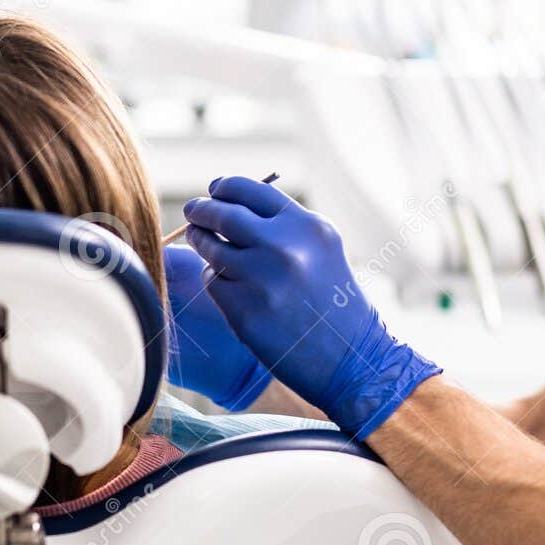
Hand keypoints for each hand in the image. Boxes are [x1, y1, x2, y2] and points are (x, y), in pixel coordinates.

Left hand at [183, 176, 439, 438]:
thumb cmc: (333, 299)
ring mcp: (261, 279)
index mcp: (305, 226)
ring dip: (202, 242)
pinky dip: (216, 280)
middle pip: (222, 214)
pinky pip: (213, 282)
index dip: (225, 187)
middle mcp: (283, 247)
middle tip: (193, 211)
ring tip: (202, 241)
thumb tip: (229, 200)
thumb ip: (283, 223)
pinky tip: (232, 286)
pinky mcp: (243, 311)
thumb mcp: (321, 248)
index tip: (214, 189)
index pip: (250, 190)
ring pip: (211, 249)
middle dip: (201, 210)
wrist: (351, 357)